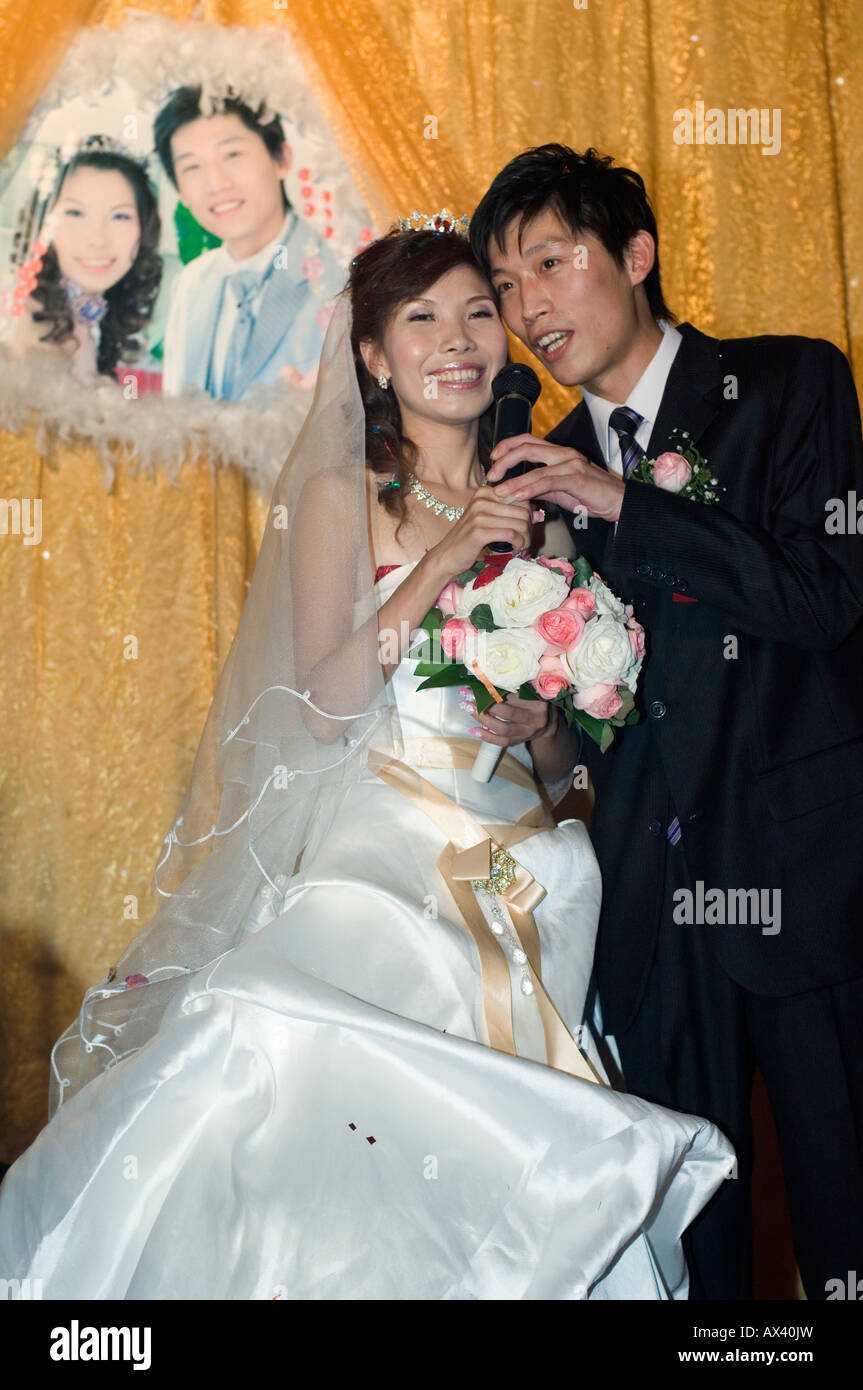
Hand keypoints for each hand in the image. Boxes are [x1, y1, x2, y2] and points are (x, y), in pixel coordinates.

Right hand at [429, 483, 538, 575]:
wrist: (446, 557)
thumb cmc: (469, 540)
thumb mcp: (490, 522)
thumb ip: (512, 516)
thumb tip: (540, 515)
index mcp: (484, 492)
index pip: (521, 497)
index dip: (528, 515)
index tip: (524, 529)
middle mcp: (481, 499)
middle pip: (523, 510)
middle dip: (529, 529)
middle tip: (525, 541)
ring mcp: (479, 514)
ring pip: (520, 523)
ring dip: (526, 539)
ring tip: (520, 546)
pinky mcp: (479, 531)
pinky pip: (511, 534)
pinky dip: (518, 544)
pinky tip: (514, 549)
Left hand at [468, 691, 554, 746]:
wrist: (547, 721)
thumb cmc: (534, 701)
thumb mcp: (531, 689)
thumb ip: (516, 684)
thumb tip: (489, 678)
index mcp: (538, 701)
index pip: (516, 695)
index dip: (496, 690)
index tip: (481, 684)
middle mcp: (534, 718)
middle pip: (508, 713)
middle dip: (487, 705)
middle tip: (470, 698)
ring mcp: (527, 731)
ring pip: (503, 728)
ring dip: (483, 719)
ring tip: (469, 710)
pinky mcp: (519, 740)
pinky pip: (502, 741)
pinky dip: (487, 737)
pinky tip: (474, 730)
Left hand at [486, 434, 625, 522]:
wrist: (620, 503)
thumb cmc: (592, 497)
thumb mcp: (561, 491)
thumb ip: (541, 488)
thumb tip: (520, 491)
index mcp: (559, 453)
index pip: (527, 441)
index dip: (507, 446)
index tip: (493, 459)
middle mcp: (564, 454)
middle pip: (526, 447)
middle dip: (504, 460)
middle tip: (491, 475)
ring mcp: (571, 464)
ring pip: (535, 467)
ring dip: (513, 479)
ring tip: (498, 491)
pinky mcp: (577, 478)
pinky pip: (548, 481)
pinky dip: (529, 488)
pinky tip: (517, 496)